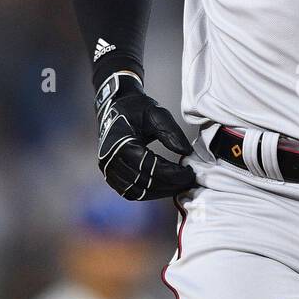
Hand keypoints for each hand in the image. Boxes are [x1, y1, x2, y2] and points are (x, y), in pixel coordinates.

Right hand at [95, 71, 196, 199]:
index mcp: (121, 144)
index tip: (191, 173)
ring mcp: (108, 169)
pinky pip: (130, 192)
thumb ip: (172, 133)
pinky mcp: (110, 175)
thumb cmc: (137, 108)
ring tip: (179, 186)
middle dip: (170, 185)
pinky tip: (164, 187)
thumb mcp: (157, 114)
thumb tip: (186, 152)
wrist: (115, 106)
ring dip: (160, 192)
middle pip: (145, 182)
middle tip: (189, 181)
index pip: (151, 167)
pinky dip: (148, 193)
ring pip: (137, 192)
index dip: (174, 174)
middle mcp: (110, 160)